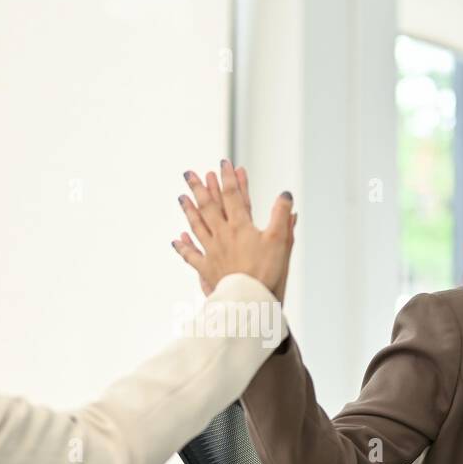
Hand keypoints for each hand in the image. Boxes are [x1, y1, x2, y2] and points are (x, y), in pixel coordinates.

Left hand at [170, 158, 295, 301]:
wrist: (248, 300)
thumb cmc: (267, 272)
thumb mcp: (280, 241)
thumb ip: (282, 216)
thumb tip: (285, 195)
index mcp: (241, 226)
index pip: (233, 196)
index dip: (229, 178)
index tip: (224, 163)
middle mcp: (223, 235)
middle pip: (208, 206)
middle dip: (200, 188)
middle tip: (189, 174)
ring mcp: (212, 252)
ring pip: (197, 226)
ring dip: (189, 210)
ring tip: (181, 197)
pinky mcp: (207, 269)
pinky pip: (192, 256)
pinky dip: (183, 248)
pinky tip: (177, 240)